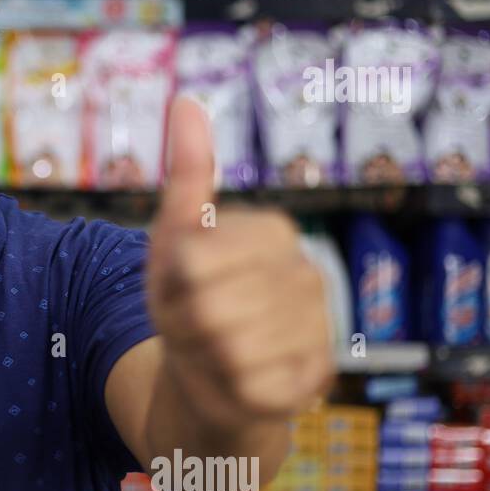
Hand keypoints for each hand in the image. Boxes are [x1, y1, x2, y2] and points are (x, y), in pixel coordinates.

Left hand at [146, 98, 333, 430]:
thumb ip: (185, 175)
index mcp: (275, 231)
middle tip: (192, 325)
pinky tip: (237, 380)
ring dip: (204, 358)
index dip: (170, 283)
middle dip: (183, 324)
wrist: (211, 376)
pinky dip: (229, 388)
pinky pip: (253, 386)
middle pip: (210, 307)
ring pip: (232, 350)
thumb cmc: (188, 299)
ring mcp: (319, 328)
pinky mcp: (318, 379)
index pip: (195, 261)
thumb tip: (185, 101)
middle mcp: (309, 274)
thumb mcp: (174, 239)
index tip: (180, 285)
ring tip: (213, 351)